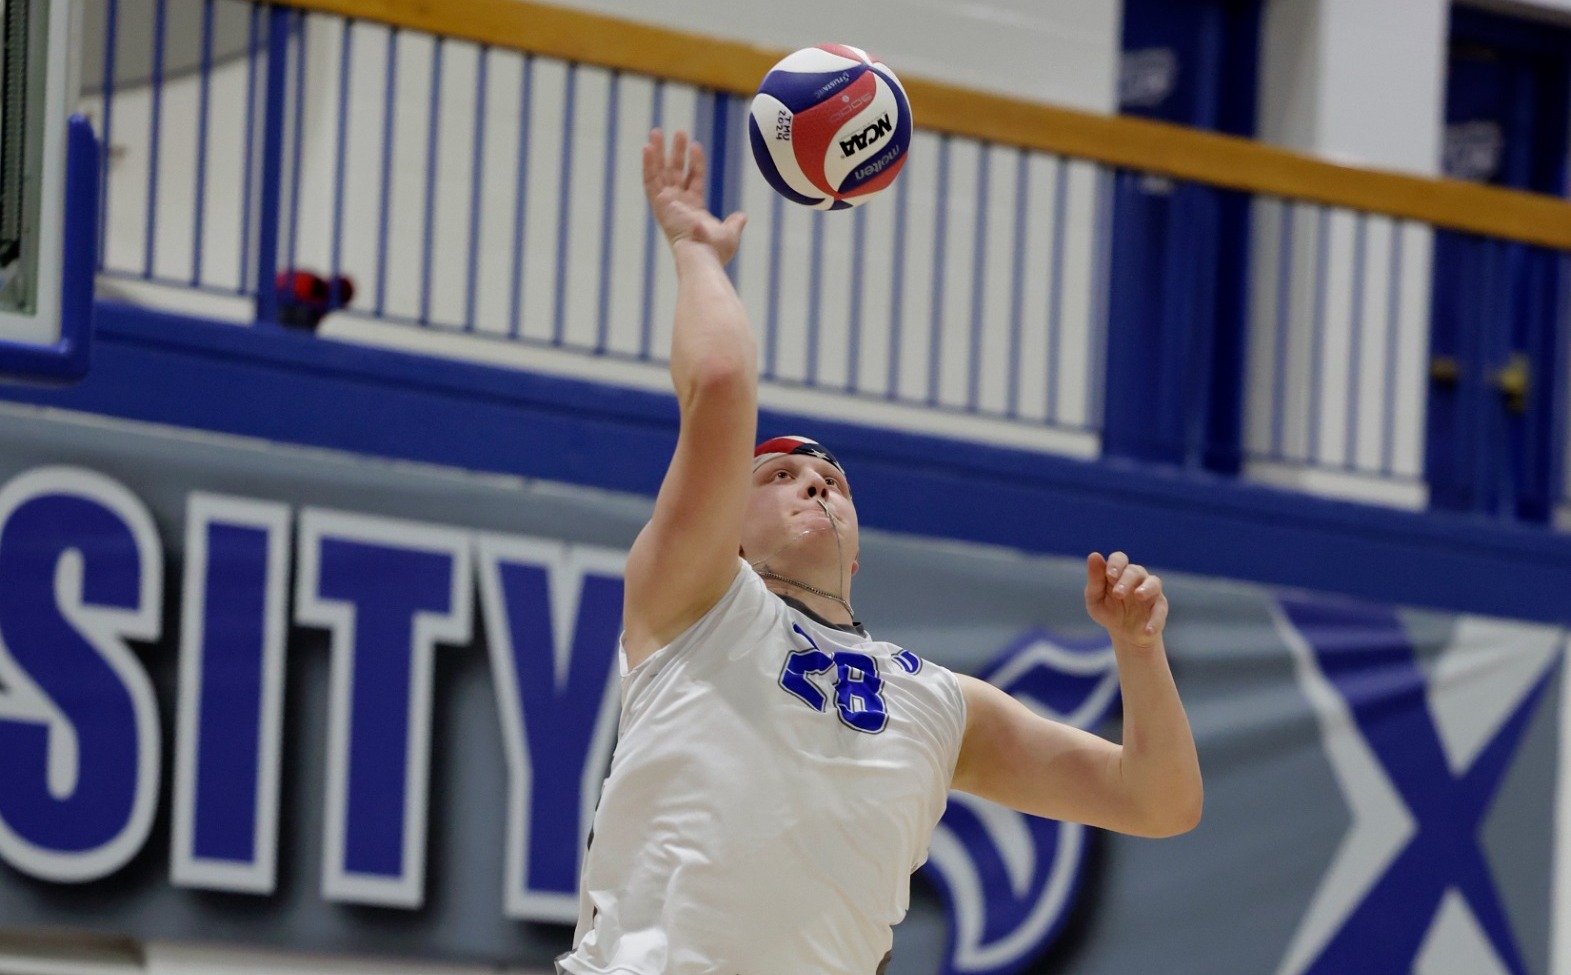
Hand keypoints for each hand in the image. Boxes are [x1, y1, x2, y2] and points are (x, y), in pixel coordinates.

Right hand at [642, 129, 745, 263]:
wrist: (702, 256)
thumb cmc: (715, 251)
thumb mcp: (730, 233)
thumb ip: (734, 223)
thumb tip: (741, 217)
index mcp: (693, 210)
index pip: (693, 180)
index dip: (695, 163)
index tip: (696, 146)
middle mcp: (678, 205)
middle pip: (675, 172)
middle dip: (675, 152)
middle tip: (678, 132)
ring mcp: (667, 204)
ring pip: (660, 172)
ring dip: (659, 152)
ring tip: (656, 131)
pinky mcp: (659, 204)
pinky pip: (650, 181)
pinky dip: (648, 164)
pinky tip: (647, 147)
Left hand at [1085, 552, 1166, 649]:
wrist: (1125, 634)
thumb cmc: (1108, 611)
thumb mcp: (1095, 598)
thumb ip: (1095, 579)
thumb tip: (1094, 555)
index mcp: (1119, 572)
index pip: (1119, 558)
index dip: (1115, 564)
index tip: (1110, 575)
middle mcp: (1137, 577)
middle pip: (1135, 571)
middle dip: (1126, 580)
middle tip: (1117, 594)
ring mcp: (1151, 591)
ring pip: (1154, 583)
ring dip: (1147, 588)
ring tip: (1139, 595)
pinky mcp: (1160, 606)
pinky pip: (1160, 610)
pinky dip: (1155, 619)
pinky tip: (1147, 630)